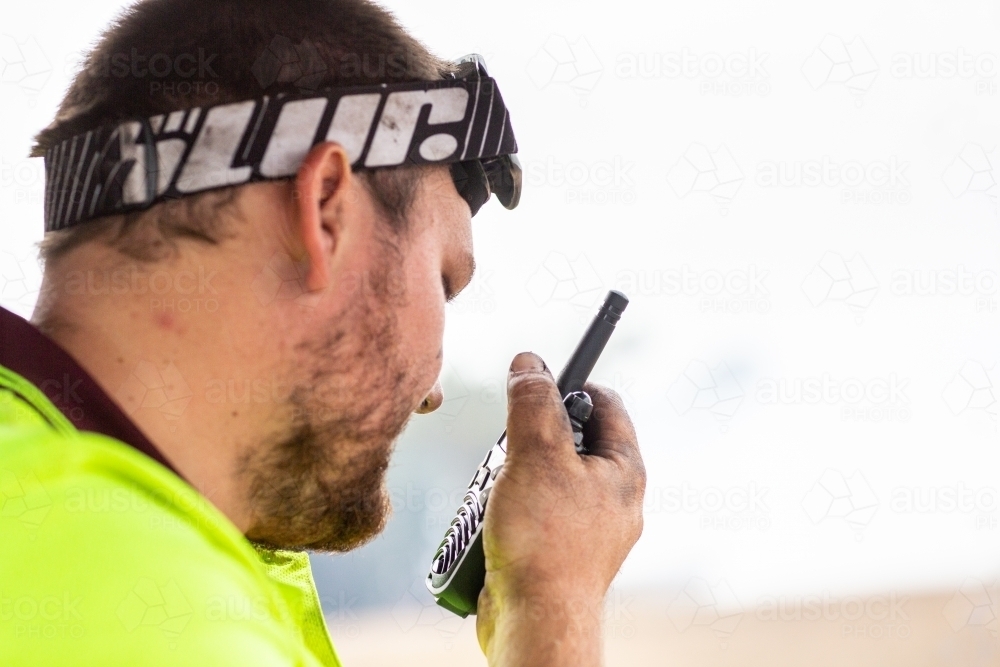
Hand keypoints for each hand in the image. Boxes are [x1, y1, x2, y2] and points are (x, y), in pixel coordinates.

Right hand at [477, 352, 645, 666]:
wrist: (535, 623)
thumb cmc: (545, 542)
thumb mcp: (537, 455)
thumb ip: (534, 404)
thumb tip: (529, 364)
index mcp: (622, 469)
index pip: (604, 401)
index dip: (569, 383)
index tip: (534, 382)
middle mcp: (610, 496)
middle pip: (565, 438)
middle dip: (525, 439)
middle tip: (507, 452)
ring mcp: (583, 527)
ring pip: (540, 476)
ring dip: (507, 479)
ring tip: (494, 496)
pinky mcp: (556, 551)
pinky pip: (528, 512)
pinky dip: (504, 511)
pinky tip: (489, 524)